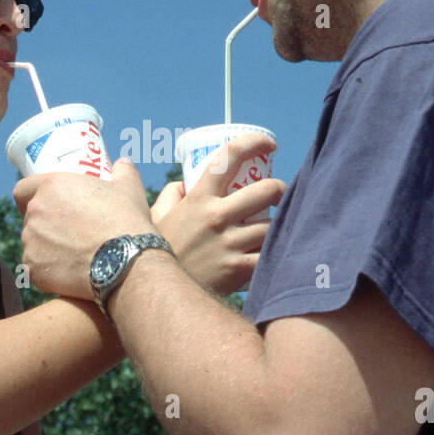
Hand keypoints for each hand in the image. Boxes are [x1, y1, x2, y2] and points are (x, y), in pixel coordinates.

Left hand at [14, 160, 156, 300]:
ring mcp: (31, 241)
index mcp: (51, 187)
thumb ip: (123, 171)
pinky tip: (68, 272)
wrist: (125, 261)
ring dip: (46, 248)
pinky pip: (35, 268)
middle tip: (67, 232)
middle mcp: (35, 212)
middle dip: (44, 225)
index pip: (22, 190)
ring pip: (32, 244)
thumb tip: (123, 163)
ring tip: (72, 255)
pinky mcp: (33, 268)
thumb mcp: (129, 188)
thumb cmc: (126, 220)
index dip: (28, 198)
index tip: (44, 206)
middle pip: (29, 218)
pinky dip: (48, 271)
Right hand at [149, 133, 285, 294]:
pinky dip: (273, 255)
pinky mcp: (238, 270)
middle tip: (280, 194)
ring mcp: (229, 244)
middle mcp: (216, 216)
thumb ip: (171, 194)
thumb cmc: (156, 250)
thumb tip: (185, 184)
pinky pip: (268, 257)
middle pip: (266, 192)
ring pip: (272, 226)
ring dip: (279, 225)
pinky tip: (273, 256)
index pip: (228, 157)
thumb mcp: (156, 215)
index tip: (270, 145)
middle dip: (280, 189)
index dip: (254, 143)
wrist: (154, 291)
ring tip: (277, 228)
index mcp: (198, 197)